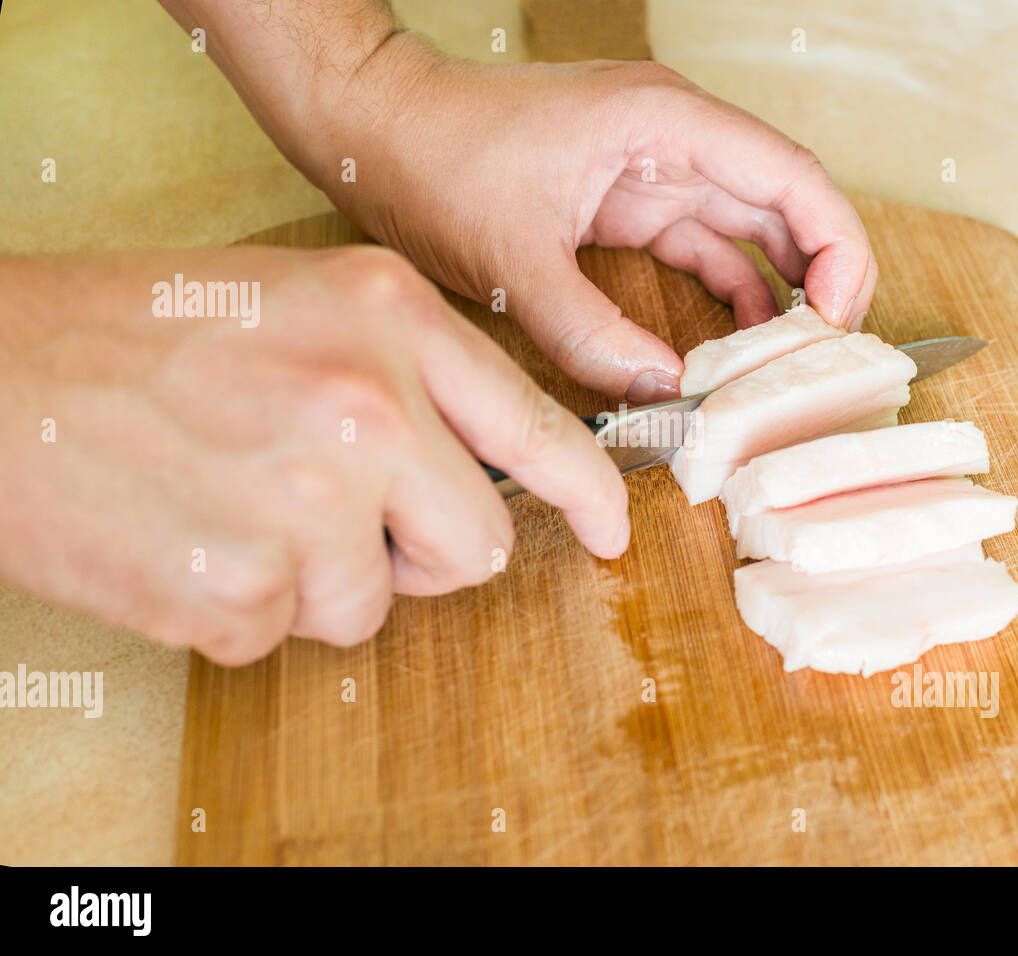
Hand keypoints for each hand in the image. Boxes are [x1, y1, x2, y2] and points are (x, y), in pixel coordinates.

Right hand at [0, 247, 627, 663]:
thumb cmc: (137, 333)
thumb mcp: (301, 304)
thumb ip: (408, 376)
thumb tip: (486, 466)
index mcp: (390, 319)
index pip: (538, 430)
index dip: (590, 494)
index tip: (611, 532)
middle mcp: (367, 406)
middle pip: (479, 548)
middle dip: (424, 553)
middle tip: (342, 514)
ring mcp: (307, 503)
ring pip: (375, 606)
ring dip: (315, 578)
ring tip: (233, 504)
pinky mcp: (238, 591)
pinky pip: (284, 635)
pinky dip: (241, 604)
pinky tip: (187, 534)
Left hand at [319, 42, 876, 402]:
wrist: (377, 128)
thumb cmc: (436, 157)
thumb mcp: (513, 257)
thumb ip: (590, 333)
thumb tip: (664, 391)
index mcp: (662, 121)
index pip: (789, 175)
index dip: (835, 246)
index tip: (842, 317)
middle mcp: (672, 138)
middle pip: (784, 204)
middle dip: (821, 279)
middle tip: (831, 359)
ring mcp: (653, 170)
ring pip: (749, 232)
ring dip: (778, 295)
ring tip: (791, 367)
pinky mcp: (628, 201)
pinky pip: (702, 249)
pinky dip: (727, 298)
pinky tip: (735, 351)